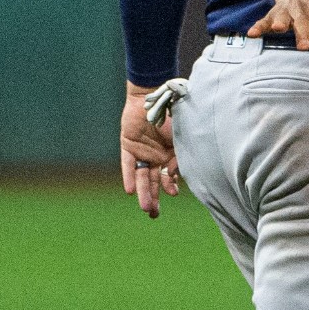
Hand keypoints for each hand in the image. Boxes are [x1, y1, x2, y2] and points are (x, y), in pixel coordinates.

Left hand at [120, 82, 178, 218]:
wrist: (155, 95)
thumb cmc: (174, 115)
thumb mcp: (181, 138)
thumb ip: (177, 158)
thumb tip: (172, 176)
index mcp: (170, 155)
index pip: (168, 176)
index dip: (170, 186)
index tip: (173, 193)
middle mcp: (156, 156)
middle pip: (153, 182)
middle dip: (154, 198)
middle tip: (153, 214)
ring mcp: (142, 152)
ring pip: (141, 177)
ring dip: (143, 192)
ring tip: (146, 208)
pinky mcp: (128, 146)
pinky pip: (127, 164)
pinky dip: (128, 177)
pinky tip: (130, 191)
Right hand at [248, 0, 308, 59]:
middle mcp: (303, 8)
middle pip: (304, 20)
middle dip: (303, 33)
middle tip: (304, 48)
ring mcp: (286, 10)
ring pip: (283, 16)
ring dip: (280, 22)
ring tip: (278, 29)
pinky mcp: (272, 14)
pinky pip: (264, 20)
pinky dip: (258, 26)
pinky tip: (252, 33)